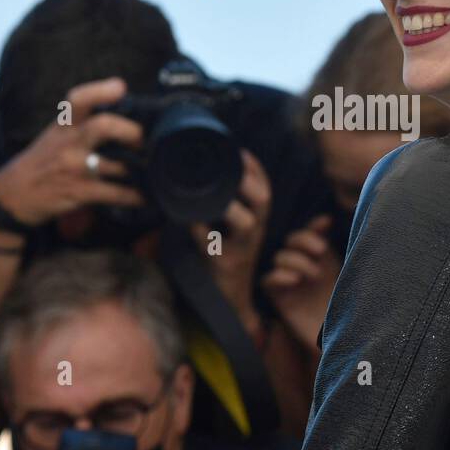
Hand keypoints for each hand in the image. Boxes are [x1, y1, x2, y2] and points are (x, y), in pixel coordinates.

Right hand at [0, 78, 145, 229]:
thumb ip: (85, 123)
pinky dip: (135, 196)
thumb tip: (128, 114)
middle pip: (103, 126)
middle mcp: (69, 143)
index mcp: (64, 125)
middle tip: (148, 139)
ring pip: (117, 164)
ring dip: (142, 169)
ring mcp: (74, 168)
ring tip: (158, 169)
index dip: (100, 90)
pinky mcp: (79, 192)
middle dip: (132, 131)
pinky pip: (115, 193)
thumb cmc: (43, 160)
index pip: (78, 99)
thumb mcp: (57, 134)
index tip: (121, 87)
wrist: (13, 194)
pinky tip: (145, 197)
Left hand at [189, 149, 270, 329]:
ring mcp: (241, 248)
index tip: (239, 150)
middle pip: (263, 200)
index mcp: (257, 221)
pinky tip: (184, 219)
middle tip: (229, 165)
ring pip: (245, 223)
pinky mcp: (222, 264)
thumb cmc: (226, 257)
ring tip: (211, 193)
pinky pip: (211, 244)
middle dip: (248, 179)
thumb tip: (198, 178)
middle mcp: (254, 232)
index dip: (255, 168)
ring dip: (228, 205)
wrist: (231, 299)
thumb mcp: (233, 232)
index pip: (265, 188)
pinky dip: (198, 230)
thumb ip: (226, 208)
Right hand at [260, 213, 341, 352]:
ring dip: (295, 260)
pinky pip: (268, 280)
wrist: (347, 342)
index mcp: (325, 258)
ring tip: (314, 275)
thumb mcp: (355, 280)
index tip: (326, 222)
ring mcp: (291, 282)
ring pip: (280, 257)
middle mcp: (306, 266)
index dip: (316, 225)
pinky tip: (294, 281)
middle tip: (321, 250)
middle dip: (304, 239)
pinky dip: (278, 276)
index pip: (313, 233)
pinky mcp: (279, 299)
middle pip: (293, 239)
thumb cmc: (355, 310)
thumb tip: (356, 232)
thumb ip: (353, 258)